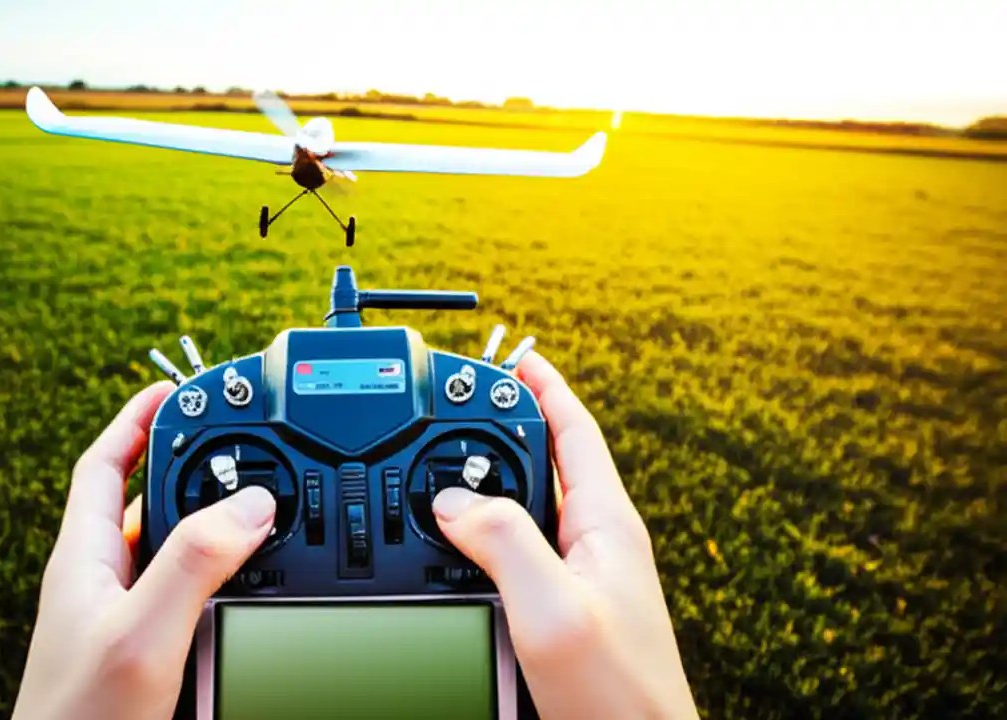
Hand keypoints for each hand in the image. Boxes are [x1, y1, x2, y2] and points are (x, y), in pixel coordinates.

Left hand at [13, 382, 276, 719]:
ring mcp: (117, 618)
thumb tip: (249, 503)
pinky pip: (180, 597)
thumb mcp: (143, 632)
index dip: (136, 419)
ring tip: (254, 520)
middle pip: (141, 500)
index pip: (102, 464)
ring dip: (207, 530)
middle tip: (236, 448)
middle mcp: (98, 582)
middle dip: (188, 470)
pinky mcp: (139, 651)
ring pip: (167, 550)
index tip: (175, 389)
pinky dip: (215, 582)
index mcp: (83, 558)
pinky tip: (242, 596)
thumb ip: (193, 563)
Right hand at [433, 353, 697, 718]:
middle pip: (548, 463)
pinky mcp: (563, 611)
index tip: (512, 355)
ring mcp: (581, 579)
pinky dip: (484, 538)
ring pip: (528, 511)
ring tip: (446, 466)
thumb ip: (505, 542)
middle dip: (504, 428)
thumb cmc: (619, 693)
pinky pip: (519, 555)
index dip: (543, 387)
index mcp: (607, 524)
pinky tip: (457, 548)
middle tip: (461, 404)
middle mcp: (596, 544)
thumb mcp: (553, 608)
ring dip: (490, 484)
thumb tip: (452, 499)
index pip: (575, 430)